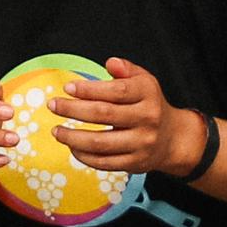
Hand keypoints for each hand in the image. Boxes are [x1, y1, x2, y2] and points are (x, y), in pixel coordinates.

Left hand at [53, 57, 196, 178]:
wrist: (173, 139)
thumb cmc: (150, 105)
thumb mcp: (144, 81)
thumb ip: (127, 70)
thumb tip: (110, 63)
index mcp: (148, 94)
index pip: (116, 91)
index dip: (89, 89)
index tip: (68, 88)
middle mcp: (147, 119)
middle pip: (104, 114)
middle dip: (73, 110)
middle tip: (53, 105)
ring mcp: (141, 143)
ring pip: (100, 142)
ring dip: (72, 137)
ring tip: (56, 131)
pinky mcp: (134, 163)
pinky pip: (103, 162)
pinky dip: (83, 155)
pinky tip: (72, 146)